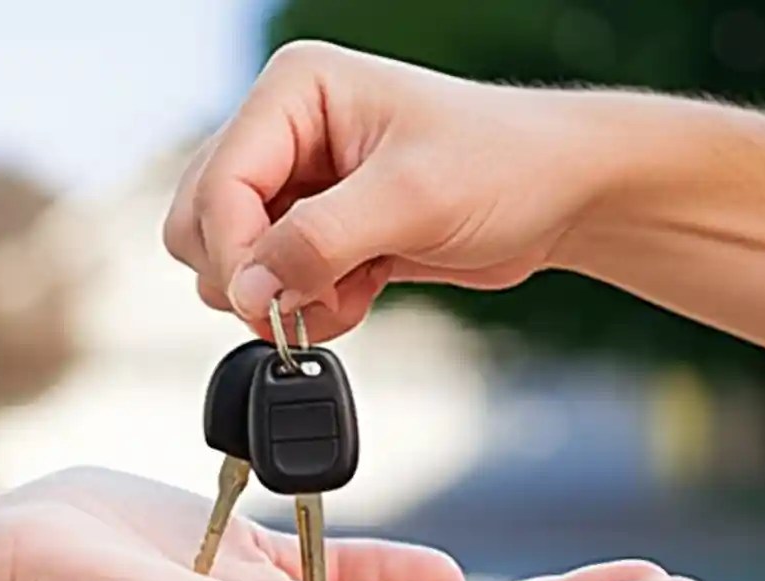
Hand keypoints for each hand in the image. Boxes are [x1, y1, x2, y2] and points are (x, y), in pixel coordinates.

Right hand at [164, 40, 622, 340]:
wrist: (561, 194)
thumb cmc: (506, 163)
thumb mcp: (411, 197)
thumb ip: (318, 243)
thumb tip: (246, 291)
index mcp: (296, 91)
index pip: (219, 182)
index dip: (235, 252)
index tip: (268, 303)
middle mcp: (284, 132)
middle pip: (202, 222)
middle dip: (253, 275)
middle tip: (313, 295)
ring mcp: (297, 184)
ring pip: (231, 261)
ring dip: (283, 295)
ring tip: (349, 288)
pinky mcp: (317, 230)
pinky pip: (272, 285)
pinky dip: (308, 305)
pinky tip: (362, 291)